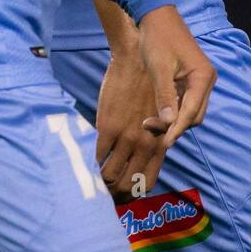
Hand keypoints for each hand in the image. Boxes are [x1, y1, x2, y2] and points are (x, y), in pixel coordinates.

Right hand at [95, 47, 168, 202]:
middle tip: (107, 191)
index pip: (147, 182)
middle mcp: (144, 144)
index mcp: (160, 142)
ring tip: (96, 180)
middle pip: (127, 185)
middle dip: (116, 193)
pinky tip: (89, 161)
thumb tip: (143, 160)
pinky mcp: (107, 126)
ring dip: (102, 181)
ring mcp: (125, 137)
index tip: (123, 194)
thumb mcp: (161, 116)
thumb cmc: (151, 84)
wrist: (136, 57)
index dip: (134, 193)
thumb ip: (155, 139)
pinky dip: (92, 163)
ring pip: (110, 175)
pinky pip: (97, 156)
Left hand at [136, 6, 215, 147]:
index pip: (192, 112)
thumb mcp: (159, 68)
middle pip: (194, 115)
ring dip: (173, 120)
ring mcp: (200, 80)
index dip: (177, 129)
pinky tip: (158, 113)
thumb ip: (165, 95)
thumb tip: (170, 123)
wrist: (155, 15)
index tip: (163, 143)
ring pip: (190, 111)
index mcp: (203, 76)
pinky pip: (186, 102)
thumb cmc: (157, 38)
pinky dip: (173, 111)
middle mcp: (206, 80)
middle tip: (149, 128)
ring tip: (150, 122)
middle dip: (174, 126)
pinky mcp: (191, 79)